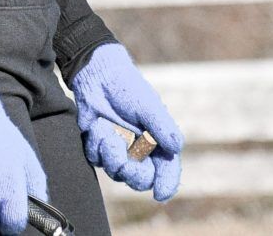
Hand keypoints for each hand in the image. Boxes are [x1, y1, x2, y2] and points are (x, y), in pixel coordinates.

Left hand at [67, 42, 182, 200]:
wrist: (97, 76)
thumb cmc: (127, 88)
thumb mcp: (148, 105)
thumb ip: (161, 126)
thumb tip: (176, 148)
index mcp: (158, 143)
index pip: (167, 170)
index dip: (166, 185)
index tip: (160, 195)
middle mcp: (140, 151)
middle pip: (141, 179)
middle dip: (132, 173)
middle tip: (124, 158)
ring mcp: (119, 151)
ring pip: (117, 172)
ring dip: (111, 154)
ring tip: (107, 129)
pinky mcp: (99, 147)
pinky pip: (97, 159)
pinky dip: (96, 144)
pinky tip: (97, 125)